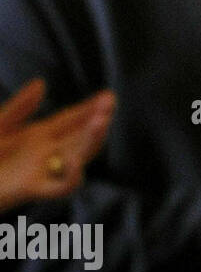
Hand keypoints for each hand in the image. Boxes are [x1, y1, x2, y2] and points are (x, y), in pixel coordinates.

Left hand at [0, 78, 115, 213]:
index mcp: (39, 135)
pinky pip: (62, 186)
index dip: (91, 107)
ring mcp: (43, 171)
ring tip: (101, 121)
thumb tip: (41, 82)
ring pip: (79, 157)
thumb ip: (20, 107)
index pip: (73, 119)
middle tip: (110, 102)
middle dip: (98, 118)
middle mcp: (47, 153)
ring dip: (92, 140)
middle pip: (81, 136)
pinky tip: (75, 160)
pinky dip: (72, 175)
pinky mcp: (33, 188)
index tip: (109, 96)